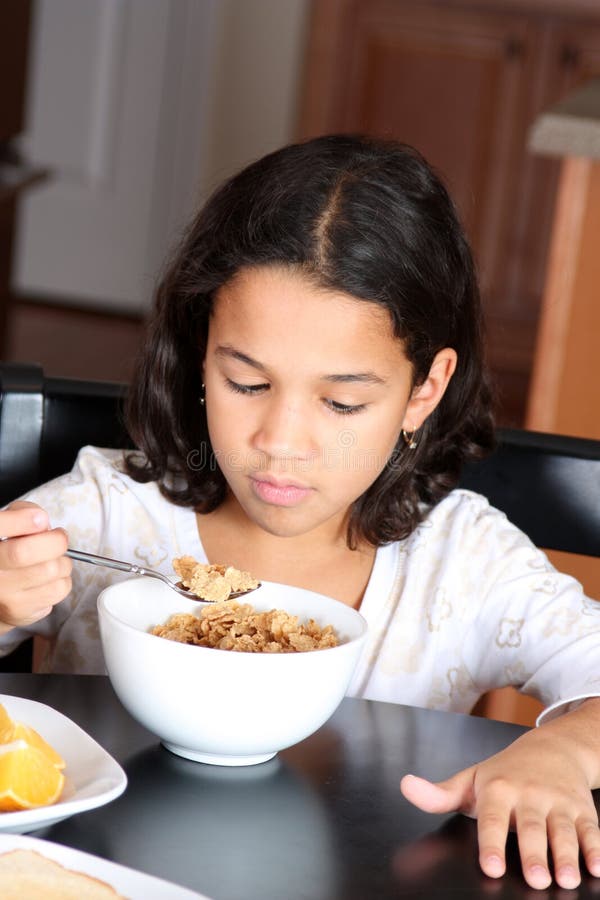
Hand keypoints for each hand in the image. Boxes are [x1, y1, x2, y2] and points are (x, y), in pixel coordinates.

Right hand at [0, 501, 71, 628]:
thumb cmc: (7, 554)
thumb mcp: (7, 529)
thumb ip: (20, 515)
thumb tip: (40, 520)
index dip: (20, 520)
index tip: (41, 520)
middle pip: (23, 552)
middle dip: (53, 542)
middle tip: (59, 539)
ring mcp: (2, 593)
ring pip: (49, 572)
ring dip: (63, 563)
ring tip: (54, 561)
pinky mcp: (19, 611)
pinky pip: (58, 591)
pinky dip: (63, 581)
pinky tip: (51, 579)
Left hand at [400, 710, 599, 889]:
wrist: (553, 748)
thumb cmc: (506, 773)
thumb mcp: (470, 780)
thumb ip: (438, 793)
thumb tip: (406, 787)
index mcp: (498, 789)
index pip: (493, 819)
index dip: (492, 843)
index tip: (491, 866)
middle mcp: (529, 795)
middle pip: (531, 829)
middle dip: (534, 855)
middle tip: (535, 879)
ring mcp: (558, 802)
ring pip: (563, 831)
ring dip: (566, 856)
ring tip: (565, 878)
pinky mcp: (583, 810)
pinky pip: (591, 831)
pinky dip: (596, 849)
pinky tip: (596, 867)